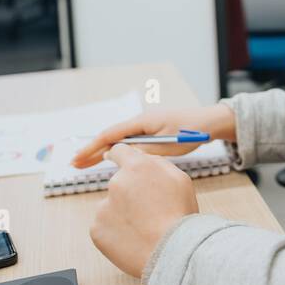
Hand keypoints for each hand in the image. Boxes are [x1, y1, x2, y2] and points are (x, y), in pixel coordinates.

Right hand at [72, 104, 236, 167]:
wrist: (210, 123)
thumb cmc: (191, 132)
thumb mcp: (166, 145)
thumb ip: (142, 150)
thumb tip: (118, 155)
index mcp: (142, 121)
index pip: (110, 135)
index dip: (93, 148)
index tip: (78, 158)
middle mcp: (141, 122)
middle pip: (110, 137)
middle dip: (92, 150)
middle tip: (74, 163)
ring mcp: (146, 127)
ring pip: (118, 140)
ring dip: (101, 151)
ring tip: (84, 163)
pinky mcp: (152, 133)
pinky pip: (128, 142)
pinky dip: (115, 151)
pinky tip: (108, 159)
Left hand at [89, 144, 198, 277]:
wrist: (172, 253)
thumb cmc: (180, 217)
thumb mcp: (180, 179)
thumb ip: (157, 163)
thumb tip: (143, 158)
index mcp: (137, 167)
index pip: (119, 151)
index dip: (123, 158)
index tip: (123, 166)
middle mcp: (116, 183)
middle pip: (118, 182)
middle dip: (129, 193)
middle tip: (148, 211)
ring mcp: (103, 207)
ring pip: (111, 206)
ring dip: (122, 213)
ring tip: (143, 229)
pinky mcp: (96, 229)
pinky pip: (104, 226)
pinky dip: (115, 232)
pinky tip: (134, 239)